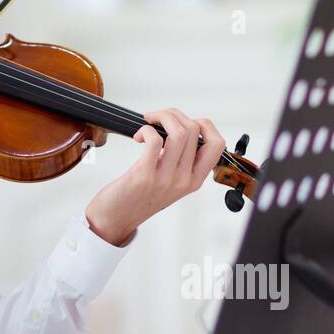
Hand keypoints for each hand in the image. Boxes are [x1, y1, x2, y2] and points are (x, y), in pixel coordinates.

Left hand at [84, 108, 225, 245]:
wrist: (115, 219)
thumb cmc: (139, 196)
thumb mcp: (170, 182)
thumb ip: (180, 161)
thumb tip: (178, 127)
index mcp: (195, 180)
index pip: (217, 145)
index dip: (205, 125)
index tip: (184, 121)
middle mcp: (184, 180)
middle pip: (195, 131)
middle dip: (174, 114)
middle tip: (157, 118)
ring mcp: (166, 179)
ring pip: (179, 133)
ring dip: (162, 117)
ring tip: (148, 122)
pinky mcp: (144, 176)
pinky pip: (154, 141)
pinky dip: (146, 130)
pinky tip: (139, 136)